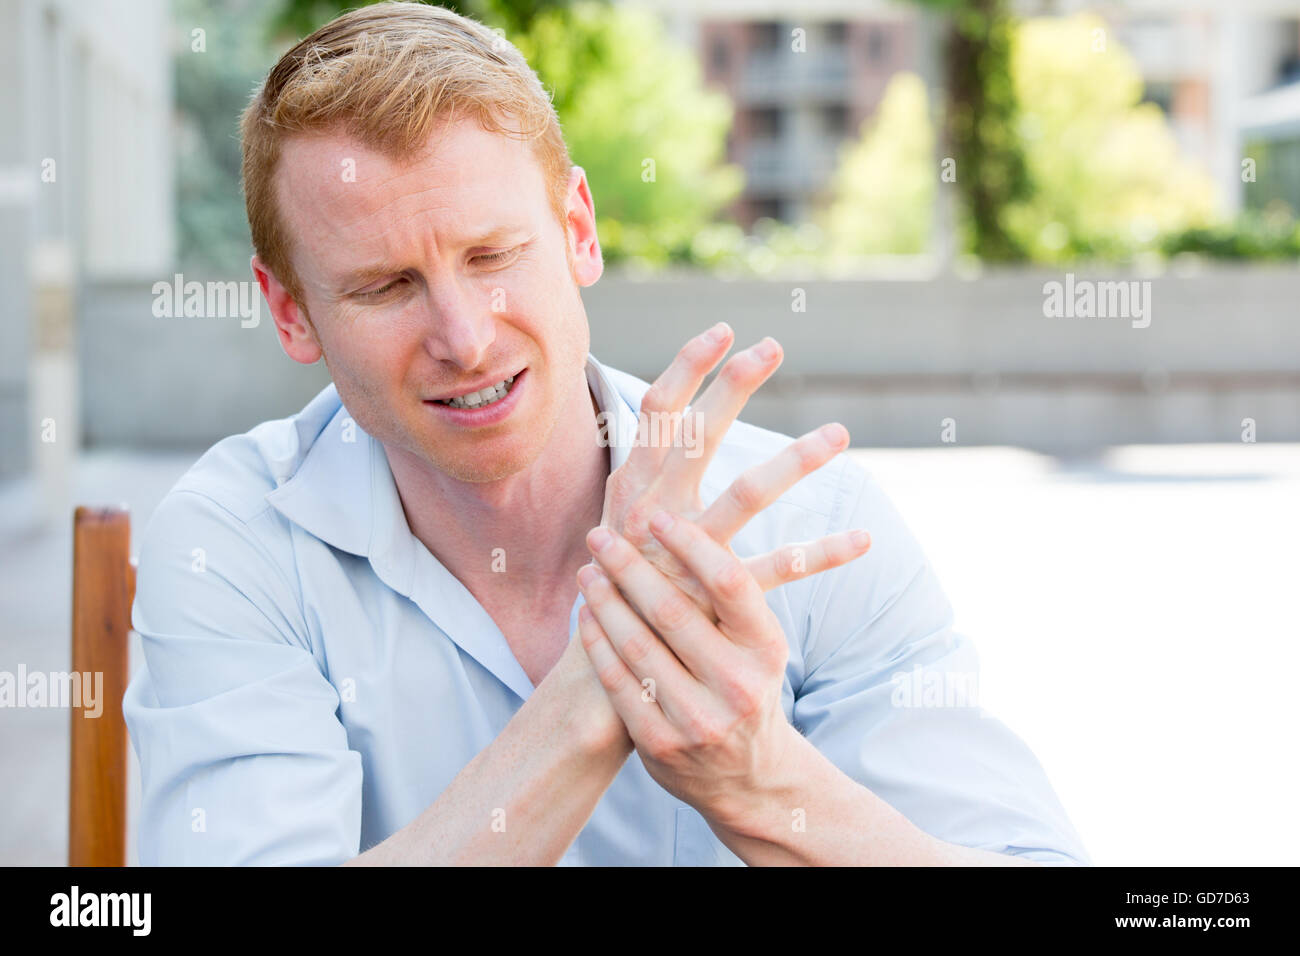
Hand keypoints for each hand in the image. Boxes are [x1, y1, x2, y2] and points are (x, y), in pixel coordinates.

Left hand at [576, 510, 868, 823]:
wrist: (748, 776)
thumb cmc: (745, 684)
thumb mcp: (758, 643)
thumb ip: (729, 596)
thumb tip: (683, 516)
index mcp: (767, 649)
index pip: (729, 583)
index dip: (690, 544)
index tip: (655, 516)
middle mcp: (738, 686)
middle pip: (672, 612)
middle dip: (629, 567)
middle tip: (600, 536)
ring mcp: (699, 720)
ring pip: (637, 647)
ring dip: (605, 602)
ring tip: (587, 571)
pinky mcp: (662, 745)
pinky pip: (619, 684)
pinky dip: (597, 644)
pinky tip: (586, 615)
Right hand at [598, 324, 858, 614]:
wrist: (603, 667)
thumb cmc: (614, 586)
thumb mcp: (616, 520)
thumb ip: (645, 474)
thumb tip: (664, 419)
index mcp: (632, 488)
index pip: (656, 413)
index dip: (686, 367)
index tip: (723, 331)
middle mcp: (654, 513)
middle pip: (696, 435)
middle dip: (733, 385)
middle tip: (773, 346)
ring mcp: (686, 555)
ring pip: (746, 495)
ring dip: (795, 459)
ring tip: (840, 432)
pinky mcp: (714, 599)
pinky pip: (777, 571)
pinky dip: (823, 554)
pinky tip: (863, 539)